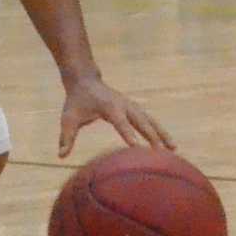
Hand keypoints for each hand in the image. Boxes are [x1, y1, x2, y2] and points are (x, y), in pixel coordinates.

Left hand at [58, 75, 173, 158]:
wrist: (85, 80)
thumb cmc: (76, 101)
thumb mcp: (68, 118)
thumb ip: (66, 137)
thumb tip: (61, 155)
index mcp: (109, 107)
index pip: (120, 122)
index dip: (128, 134)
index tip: (137, 147)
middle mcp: (123, 105)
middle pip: (141, 121)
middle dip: (152, 136)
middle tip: (161, 152)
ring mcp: (131, 105)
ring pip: (150, 120)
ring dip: (162, 133)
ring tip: (174, 149)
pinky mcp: (134, 108)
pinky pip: (150, 120)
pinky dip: (160, 130)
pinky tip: (169, 144)